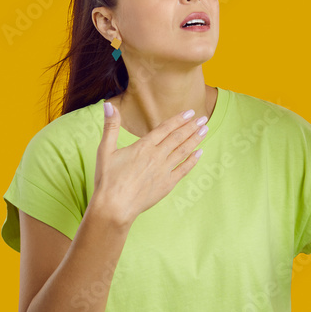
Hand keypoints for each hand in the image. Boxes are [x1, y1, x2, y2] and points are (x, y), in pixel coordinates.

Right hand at [91, 102, 206, 224]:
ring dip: (195, 140)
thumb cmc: (107, 180)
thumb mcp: (105, 150)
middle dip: (191, 127)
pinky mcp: (167, 185)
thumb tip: (108, 105)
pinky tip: (199, 153)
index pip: (165, 128)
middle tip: (203, 119)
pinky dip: (192, 161)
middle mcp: (156, 156)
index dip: (179, 119)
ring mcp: (164, 171)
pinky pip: (183, 170)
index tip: (190, 113)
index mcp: (143, 146)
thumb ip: (110, 127)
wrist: (114, 207)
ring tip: (205, 131)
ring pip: (183, 151)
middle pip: (178, 138)